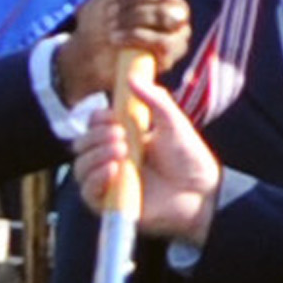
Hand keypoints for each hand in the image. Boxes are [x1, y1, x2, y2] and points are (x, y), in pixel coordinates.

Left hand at [71, 0, 190, 85]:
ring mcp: (177, 34)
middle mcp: (175, 11)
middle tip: (111, 8)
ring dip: (133, 17)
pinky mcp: (170, 56)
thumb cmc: (101, 14)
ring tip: (110, 24)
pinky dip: (136, 36)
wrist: (88, 51)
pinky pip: (163, 41)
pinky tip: (116, 38)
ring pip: (166, 16)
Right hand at [78, 72, 220, 241]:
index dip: (98, 119)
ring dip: (95, 155)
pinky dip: (95, 179)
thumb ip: (155, 99)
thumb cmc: (189, 158)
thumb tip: (130, 78)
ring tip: (121, 151)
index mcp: (122, 137)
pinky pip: (88, 192)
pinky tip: (113, 169)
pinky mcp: (111, 204)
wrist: (201, 191)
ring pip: (81, 167)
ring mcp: (110, 182)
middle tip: (121, 135)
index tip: (114, 117)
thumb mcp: (173, 122)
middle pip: (82, 144)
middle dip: (96, 136)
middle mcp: (111, 159)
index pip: (94, 125)